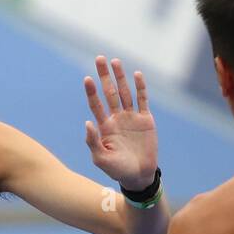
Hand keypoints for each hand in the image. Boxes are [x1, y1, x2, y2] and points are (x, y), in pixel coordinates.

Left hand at [83, 56, 157, 191]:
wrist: (138, 176)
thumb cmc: (117, 170)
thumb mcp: (101, 159)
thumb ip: (93, 141)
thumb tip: (87, 122)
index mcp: (105, 126)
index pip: (96, 104)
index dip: (92, 91)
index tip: (87, 78)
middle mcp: (117, 118)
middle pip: (109, 92)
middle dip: (104, 76)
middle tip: (99, 58)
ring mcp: (132, 118)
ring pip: (125, 92)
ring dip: (120, 77)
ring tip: (115, 61)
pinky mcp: (146, 120)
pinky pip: (142, 100)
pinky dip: (140, 87)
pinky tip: (136, 74)